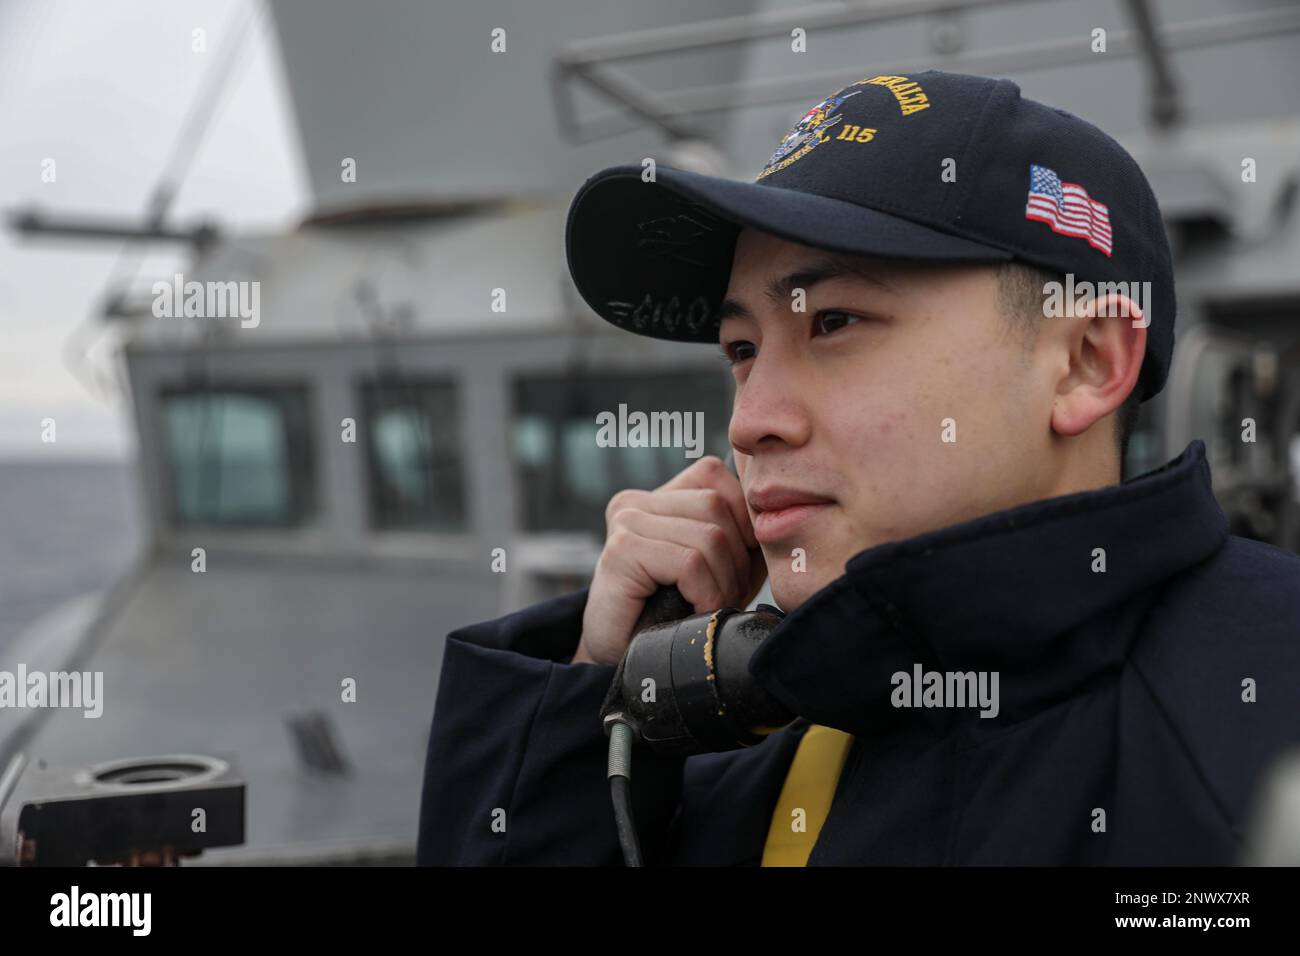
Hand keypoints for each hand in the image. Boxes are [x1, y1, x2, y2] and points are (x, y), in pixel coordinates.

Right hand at [573, 456, 766, 665]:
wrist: (626, 661)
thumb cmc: (677, 615)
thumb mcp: (721, 567)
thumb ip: (743, 535)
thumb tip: (777, 513)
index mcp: (658, 497)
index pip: (715, 475)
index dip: (740, 517)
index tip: (741, 562)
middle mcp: (636, 502)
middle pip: (716, 505)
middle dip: (735, 557)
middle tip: (727, 596)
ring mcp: (626, 523)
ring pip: (708, 535)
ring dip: (722, 582)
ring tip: (710, 606)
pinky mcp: (622, 551)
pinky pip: (689, 562)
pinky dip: (705, 593)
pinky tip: (695, 612)